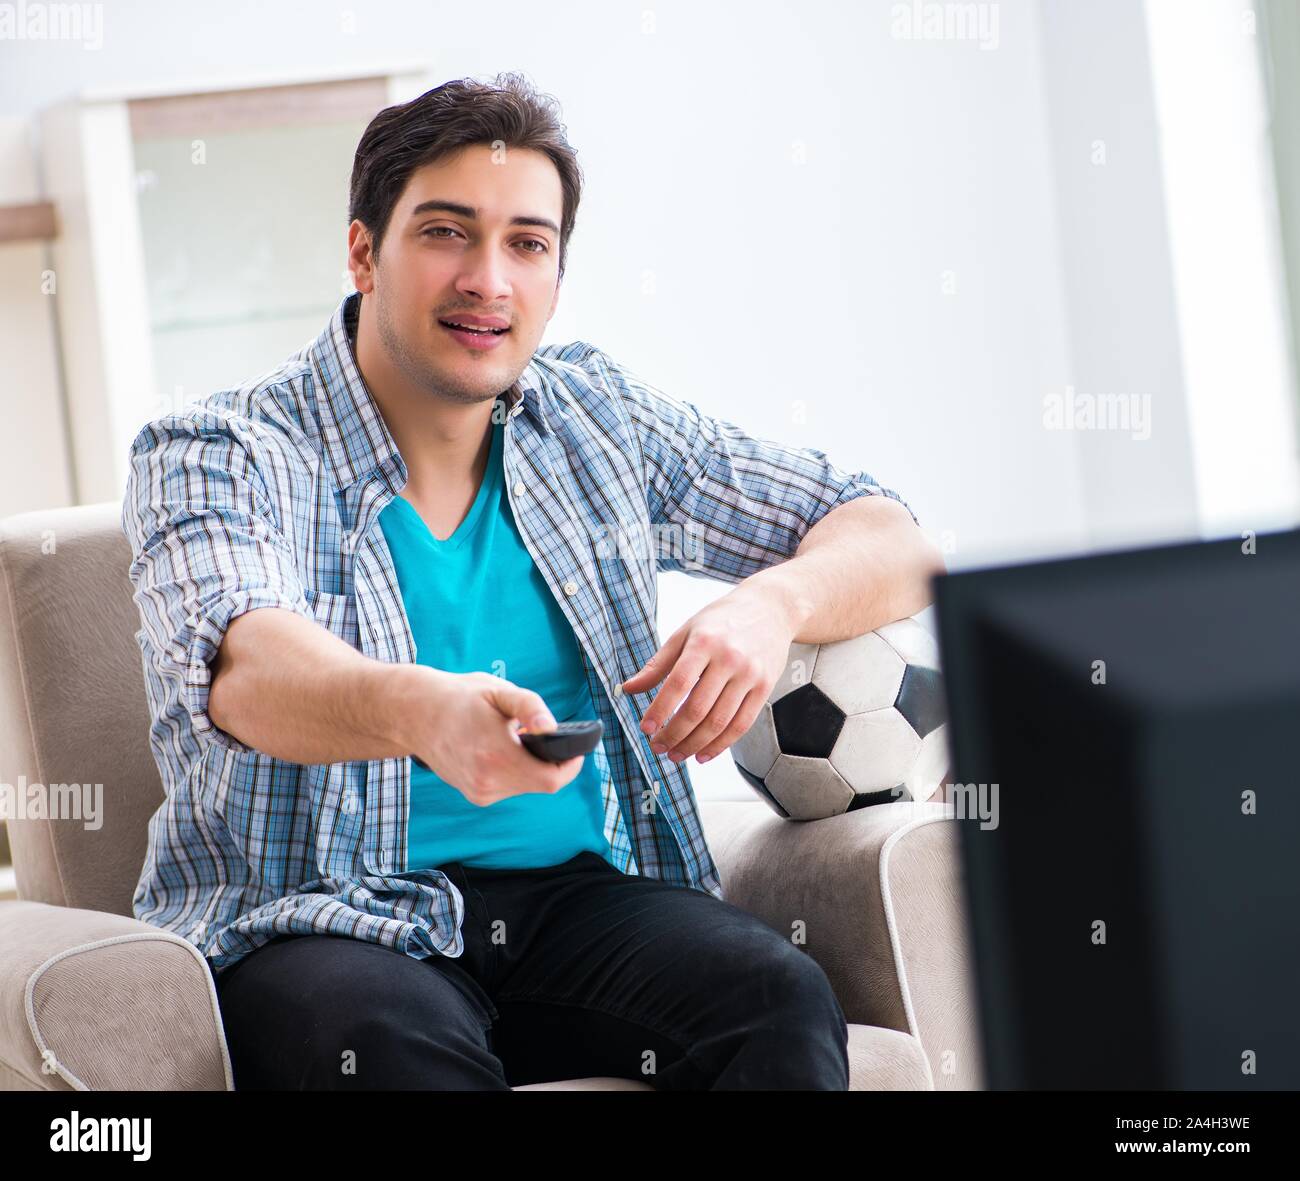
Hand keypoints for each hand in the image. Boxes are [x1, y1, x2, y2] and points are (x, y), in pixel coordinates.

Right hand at [408, 670, 584, 805]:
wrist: (416, 714)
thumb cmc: (460, 697)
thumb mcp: (499, 691)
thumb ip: (530, 707)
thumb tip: (551, 728)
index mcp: (497, 756)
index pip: (551, 779)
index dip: (570, 765)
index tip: (575, 748)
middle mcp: (487, 782)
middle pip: (541, 783)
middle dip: (550, 762)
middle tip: (545, 737)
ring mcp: (479, 792)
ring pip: (525, 786)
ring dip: (531, 767)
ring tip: (518, 741)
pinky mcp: (474, 795)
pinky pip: (509, 787)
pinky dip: (514, 771)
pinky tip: (502, 751)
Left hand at [620, 582, 795, 764]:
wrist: (771, 608)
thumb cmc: (722, 620)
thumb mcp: (686, 632)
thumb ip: (658, 663)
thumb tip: (629, 688)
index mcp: (704, 642)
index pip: (678, 683)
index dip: (659, 710)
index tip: (645, 729)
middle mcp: (729, 659)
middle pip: (698, 709)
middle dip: (674, 734)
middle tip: (658, 747)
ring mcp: (750, 675)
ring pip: (719, 722)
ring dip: (694, 745)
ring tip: (676, 754)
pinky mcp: (765, 687)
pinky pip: (742, 724)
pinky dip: (721, 745)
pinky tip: (703, 754)